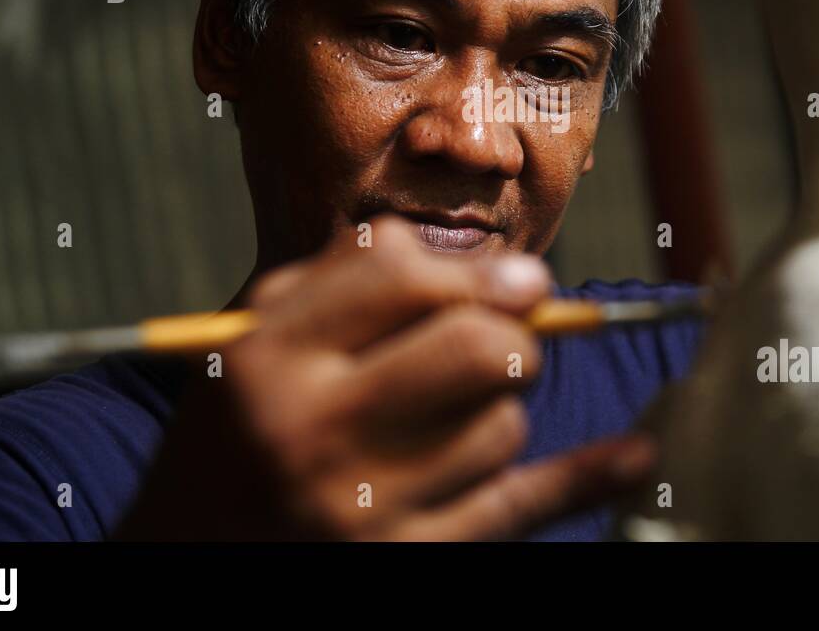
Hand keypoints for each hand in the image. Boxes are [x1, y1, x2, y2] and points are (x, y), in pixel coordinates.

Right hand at [117, 216, 654, 539]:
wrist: (182, 564)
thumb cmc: (230, 442)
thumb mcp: (250, 343)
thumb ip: (338, 281)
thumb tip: (457, 253)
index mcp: (271, 357)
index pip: (404, 278)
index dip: (479, 271)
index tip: (518, 280)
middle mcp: (315, 431)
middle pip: (479, 347)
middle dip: (513, 332)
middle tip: (509, 338)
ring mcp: (366, 508)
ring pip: (503, 426)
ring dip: (500, 412)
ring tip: (452, 422)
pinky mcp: (411, 562)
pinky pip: (523, 506)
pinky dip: (588, 477)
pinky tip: (636, 456)